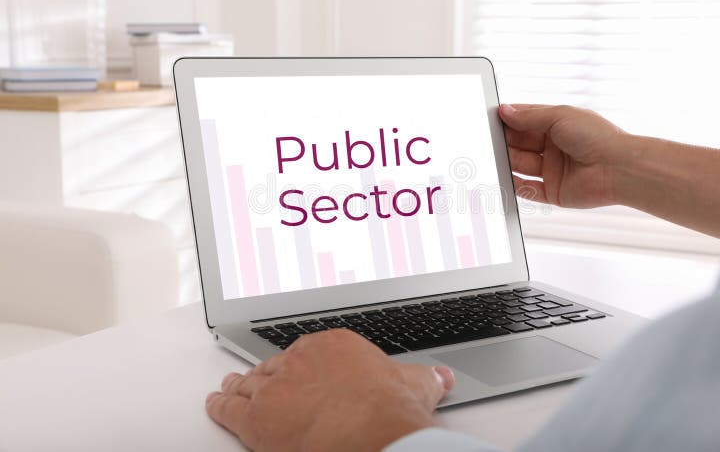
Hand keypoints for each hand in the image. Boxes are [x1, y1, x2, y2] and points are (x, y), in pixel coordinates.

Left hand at [206, 329, 454, 451]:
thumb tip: (442, 376)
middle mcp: (300, 360)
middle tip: (258, 379)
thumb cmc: (389, 410)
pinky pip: (230, 409)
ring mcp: (276, 387)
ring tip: (231, 387)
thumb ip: (425, 377)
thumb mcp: (415, 385)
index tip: (301, 371)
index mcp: (333, 346)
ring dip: (239, 387)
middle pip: (276, 367)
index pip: (308, 354)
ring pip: (250, 386)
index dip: (300, 366)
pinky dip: (221, 406)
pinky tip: (217, 404)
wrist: (373, 432)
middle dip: (267, 375)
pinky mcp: (257, 418)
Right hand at [499, 104, 627, 207]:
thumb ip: (529, 116)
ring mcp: (554, 170)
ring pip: (522, 165)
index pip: (526, 121)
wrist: (618, 168)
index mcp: (558, 125)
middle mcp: (555, 148)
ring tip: (492, 158)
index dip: (509, 119)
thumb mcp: (559, 116)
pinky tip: (503, 178)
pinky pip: (529, 190)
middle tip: (487, 138)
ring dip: (507, 161)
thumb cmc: (597, 137)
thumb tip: (506, 110)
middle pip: (521, 144)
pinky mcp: (554, 192)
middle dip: (505, 141)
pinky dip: (515, 185)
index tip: (492, 118)